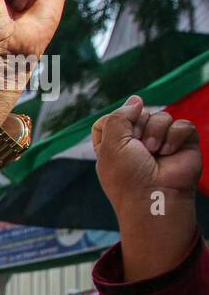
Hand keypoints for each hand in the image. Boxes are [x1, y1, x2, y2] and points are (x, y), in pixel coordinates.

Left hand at [93, 96, 201, 216]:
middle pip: (138, 113)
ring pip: (161, 116)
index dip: (116, 122)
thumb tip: (136, 99)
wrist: (155, 196)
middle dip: (138, 128)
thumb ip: (119, 117)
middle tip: (140, 148)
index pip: (112, 118)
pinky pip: (182, 124)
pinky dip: (175, 137)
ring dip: (156, 133)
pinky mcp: (184, 144)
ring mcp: (162, 142)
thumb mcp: (110, 145)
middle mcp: (138, 142)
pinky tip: (169, 152)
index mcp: (115, 144)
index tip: (119, 136)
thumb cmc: (128, 176)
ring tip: (154, 153)